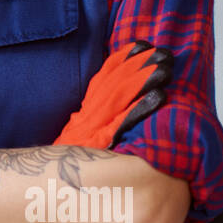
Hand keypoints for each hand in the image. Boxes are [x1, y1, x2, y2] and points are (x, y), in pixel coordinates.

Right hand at [54, 40, 172, 149]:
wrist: (56, 177)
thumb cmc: (78, 159)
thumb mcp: (84, 133)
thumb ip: (103, 116)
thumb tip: (129, 99)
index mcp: (87, 108)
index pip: (105, 75)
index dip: (124, 58)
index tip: (143, 45)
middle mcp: (89, 113)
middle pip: (116, 82)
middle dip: (140, 65)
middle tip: (165, 54)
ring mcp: (94, 128)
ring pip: (120, 98)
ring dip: (144, 81)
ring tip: (166, 70)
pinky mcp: (102, 145)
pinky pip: (122, 123)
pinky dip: (140, 108)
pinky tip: (159, 97)